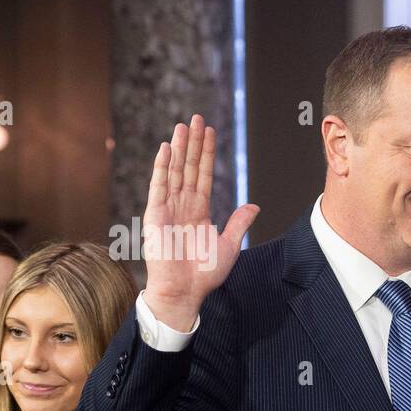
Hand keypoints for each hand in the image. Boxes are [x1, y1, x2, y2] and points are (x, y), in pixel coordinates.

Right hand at [142, 114, 259, 329]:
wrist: (186, 291)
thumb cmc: (205, 274)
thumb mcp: (229, 244)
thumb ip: (238, 222)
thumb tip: (254, 205)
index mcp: (199, 211)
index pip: (204, 175)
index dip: (207, 154)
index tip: (210, 132)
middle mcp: (182, 205)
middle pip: (189, 167)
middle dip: (193, 143)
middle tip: (197, 118)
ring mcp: (168, 208)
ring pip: (175, 172)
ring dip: (179, 149)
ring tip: (183, 126)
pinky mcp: (155, 216)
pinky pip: (159, 187)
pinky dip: (162, 168)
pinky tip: (166, 150)